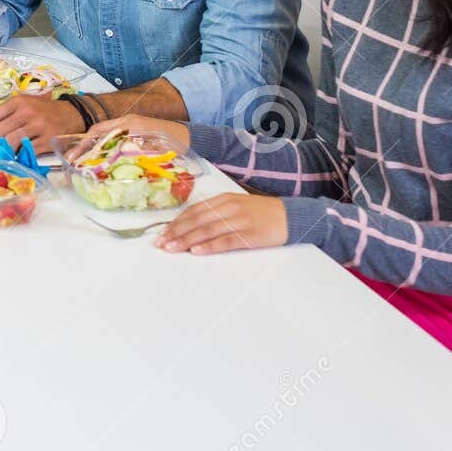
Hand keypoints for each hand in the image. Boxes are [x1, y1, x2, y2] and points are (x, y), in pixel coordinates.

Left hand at [0, 95, 82, 146]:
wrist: (71, 115)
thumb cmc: (43, 111)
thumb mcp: (24, 105)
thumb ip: (7, 115)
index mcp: (17, 102)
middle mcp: (26, 112)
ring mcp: (37, 126)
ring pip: (9, 144)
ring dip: (6, 152)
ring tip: (8, 152)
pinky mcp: (47, 140)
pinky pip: (25, 152)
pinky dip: (20, 156)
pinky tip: (21, 154)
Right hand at [82, 114, 190, 154]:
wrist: (190, 137)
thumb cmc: (175, 142)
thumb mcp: (154, 147)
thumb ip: (135, 152)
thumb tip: (113, 164)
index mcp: (128, 122)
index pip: (99, 130)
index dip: (84, 143)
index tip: (74, 156)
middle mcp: (126, 122)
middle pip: (98, 133)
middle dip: (83, 147)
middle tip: (71, 162)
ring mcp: (129, 128)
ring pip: (104, 138)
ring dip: (91, 149)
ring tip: (80, 163)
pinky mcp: (132, 135)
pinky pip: (112, 141)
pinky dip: (102, 150)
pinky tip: (98, 162)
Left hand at [154, 194, 286, 254]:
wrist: (291, 216)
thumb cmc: (261, 213)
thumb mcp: (237, 205)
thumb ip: (216, 212)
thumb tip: (191, 224)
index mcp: (224, 199)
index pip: (194, 211)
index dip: (176, 222)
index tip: (162, 232)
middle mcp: (229, 208)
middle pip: (197, 221)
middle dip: (176, 232)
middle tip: (160, 243)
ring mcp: (239, 221)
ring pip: (207, 231)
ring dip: (187, 240)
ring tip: (172, 248)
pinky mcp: (250, 235)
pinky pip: (226, 241)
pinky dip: (210, 246)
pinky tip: (197, 251)